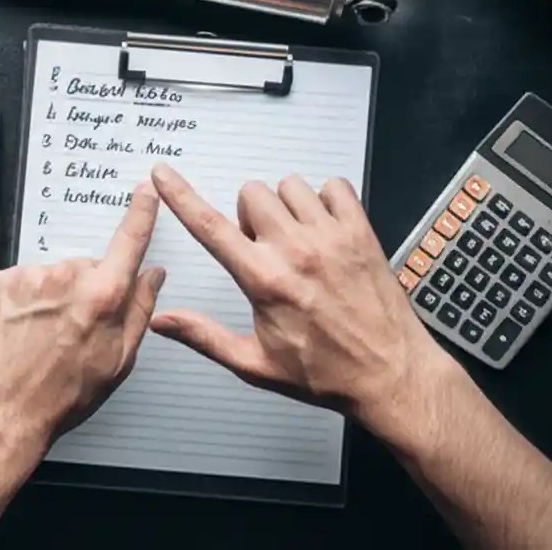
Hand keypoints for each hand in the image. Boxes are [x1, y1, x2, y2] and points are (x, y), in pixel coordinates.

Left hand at [0, 180, 166, 453]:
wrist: (3, 410)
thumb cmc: (61, 395)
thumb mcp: (119, 361)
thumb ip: (140, 310)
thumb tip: (152, 277)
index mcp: (102, 296)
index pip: (129, 240)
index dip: (141, 212)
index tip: (146, 190)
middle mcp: (66, 278)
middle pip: (89, 267)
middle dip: (89, 289)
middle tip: (78, 329)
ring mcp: (30, 277)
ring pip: (56, 276)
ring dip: (56, 296)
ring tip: (47, 335)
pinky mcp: (2, 282)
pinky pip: (27, 281)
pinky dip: (29, 300)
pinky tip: (26, 329)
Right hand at [147, 164, 454, 436]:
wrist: (390, 375)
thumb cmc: (324, 374)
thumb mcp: (255, 363)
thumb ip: (204, 336)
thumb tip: (161, 321)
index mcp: (264, 280)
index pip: (210, 227)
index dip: (180, 196)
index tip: (163, 175)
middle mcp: (296, 251)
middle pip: (252, 194)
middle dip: (249, 214)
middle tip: (262, 246)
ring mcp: (332, 238)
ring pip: (290, 186)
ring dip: (285, 206)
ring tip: (297, 238)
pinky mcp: (361, 233)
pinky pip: (334, 187)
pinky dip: (325, 199)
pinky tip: (325, 229)